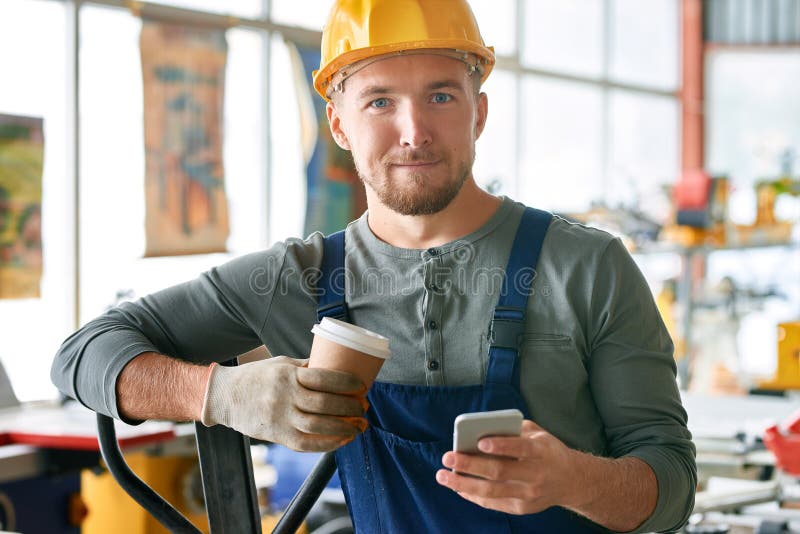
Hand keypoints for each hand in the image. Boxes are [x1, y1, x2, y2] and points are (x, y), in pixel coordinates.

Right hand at [201, 356, 367, 451]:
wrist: (224, 396)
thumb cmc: (257, 377)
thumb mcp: (280, 364)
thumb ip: (306, 368)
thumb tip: (335, 368)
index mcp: (287, 374)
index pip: (322, 378)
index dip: (346, 383)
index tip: (361, 386)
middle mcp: (284, 396)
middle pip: (324, 403)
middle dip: (349, 407)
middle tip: (364, 408)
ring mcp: (279, 418)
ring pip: (318, 425)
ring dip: (344, 428)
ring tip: (359, 426)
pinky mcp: (276, 436)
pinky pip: (306, 444)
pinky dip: (327, 444)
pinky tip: (342, 440)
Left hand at [435, 420, 579, 514]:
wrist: (571, 481)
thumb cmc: (547, 451)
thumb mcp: (538, 434)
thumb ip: (513, 429)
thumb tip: (480, 430)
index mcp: (542, 452)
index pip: (521, 448)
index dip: (501, 446)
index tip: (480, 442)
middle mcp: (536, 475)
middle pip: (500, 472)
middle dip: (470, 464)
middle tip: (448, 456)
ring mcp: (528, 495)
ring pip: (491, 492)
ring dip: (463, 484)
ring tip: (443, 476)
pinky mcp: (521, 508)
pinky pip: (492, 503)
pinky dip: (472, 495)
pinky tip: (457, 487)